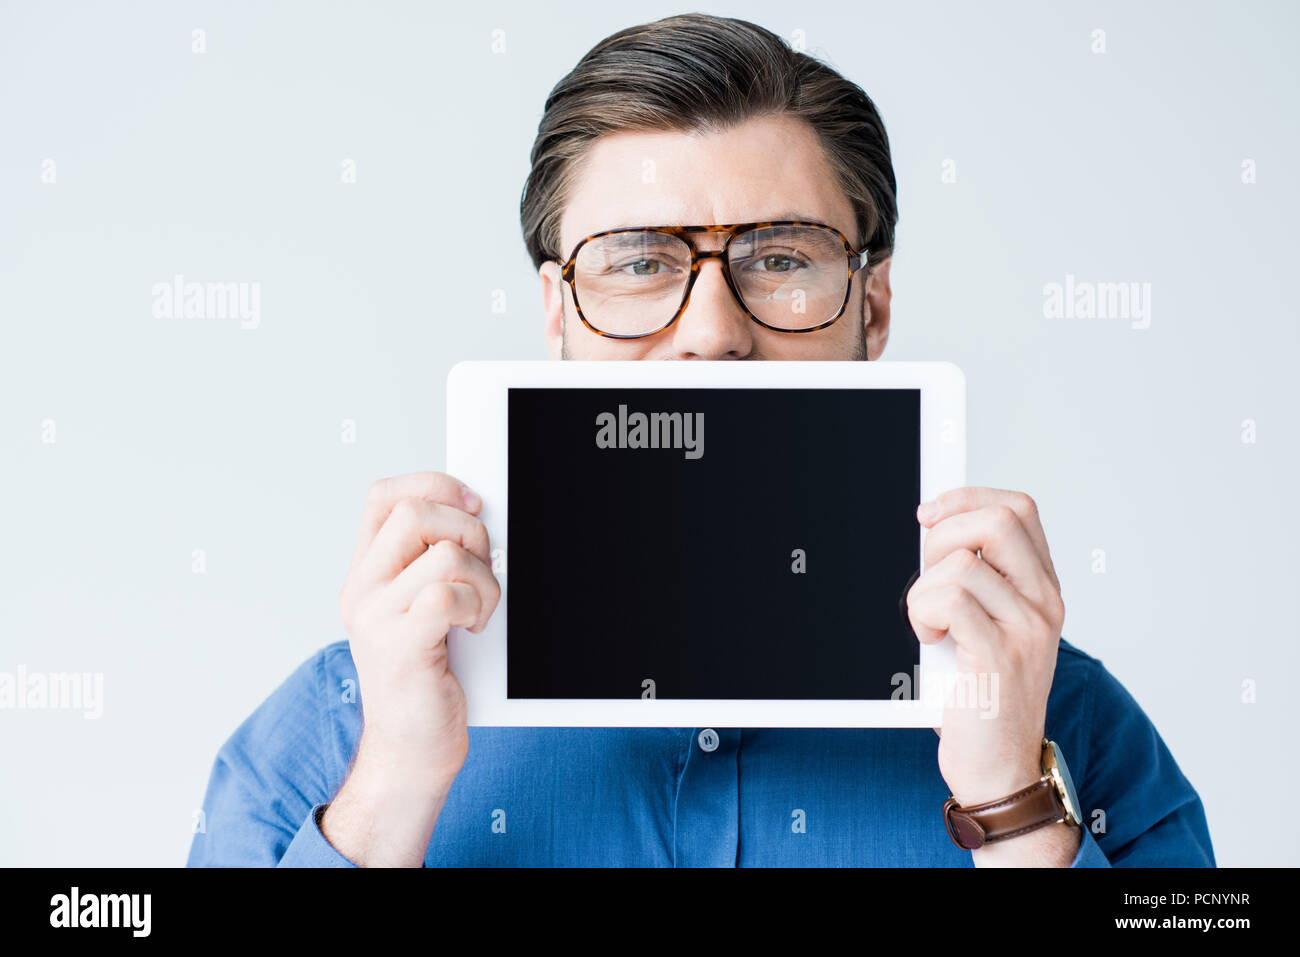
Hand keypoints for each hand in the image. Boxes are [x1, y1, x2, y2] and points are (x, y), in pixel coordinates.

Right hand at [323, 471, 500, 865]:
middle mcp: (362, 590)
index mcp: (367, 573)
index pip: (384, 495)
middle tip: (482, 568)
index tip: (472, 505)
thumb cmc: (429, 678)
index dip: (433, 484)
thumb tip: (478, 517)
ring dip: (483, 578)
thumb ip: (434, 563)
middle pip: (414, 511)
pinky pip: (447, 594)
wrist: (412, 751)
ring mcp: (375, 618)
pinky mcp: (399, 647)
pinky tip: (474, 628)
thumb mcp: (425, 608)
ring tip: (480, 611)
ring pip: (443, 553)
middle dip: (468, 530)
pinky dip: (477, 606)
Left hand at [905, 487, 1074, 863]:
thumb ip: (973, 582)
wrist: (998, 768)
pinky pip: (950, 601)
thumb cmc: (979, 696)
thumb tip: (930, 529)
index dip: (966, 499)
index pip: (1018, 508)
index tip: (928, 515)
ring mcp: (1027, 629)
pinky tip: (929, 640)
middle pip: (998, 520)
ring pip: (964, 561)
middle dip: (943, 536)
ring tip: (928, 623)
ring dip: (925, 588)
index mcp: (1042, 589)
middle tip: (925, 576)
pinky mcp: (1000, 657)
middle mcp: (1044, 604)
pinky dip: (924, 614)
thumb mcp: (983, 626)